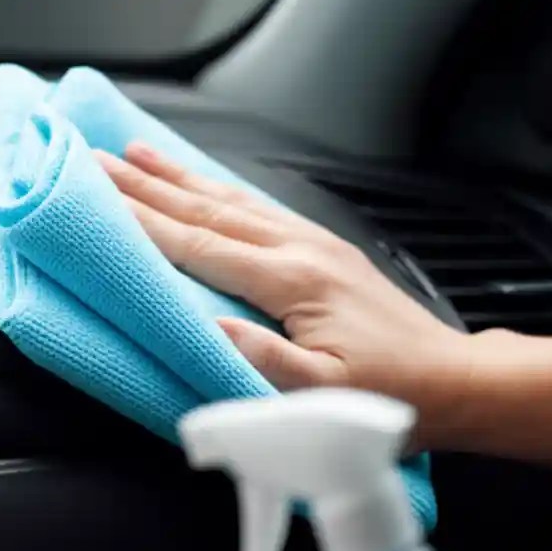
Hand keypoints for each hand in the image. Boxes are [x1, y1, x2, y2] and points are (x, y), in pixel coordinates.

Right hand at [96, 142, 482, 448]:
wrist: (455, 382)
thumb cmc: (390, 397)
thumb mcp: (323, 396)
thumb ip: (264, 361)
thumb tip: (207, 328)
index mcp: (294, 282)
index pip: (200, 244)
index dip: (143, 219)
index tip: (98, 194)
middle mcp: (301, 250)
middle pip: (206, 209)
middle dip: (146, 184)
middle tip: (96, 159)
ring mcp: (314, 245)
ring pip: (230, 199)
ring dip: (177, 176)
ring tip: (135, 153)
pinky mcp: (323, 252)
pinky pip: (257, 207)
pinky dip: (217, 188)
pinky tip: (200, 182)